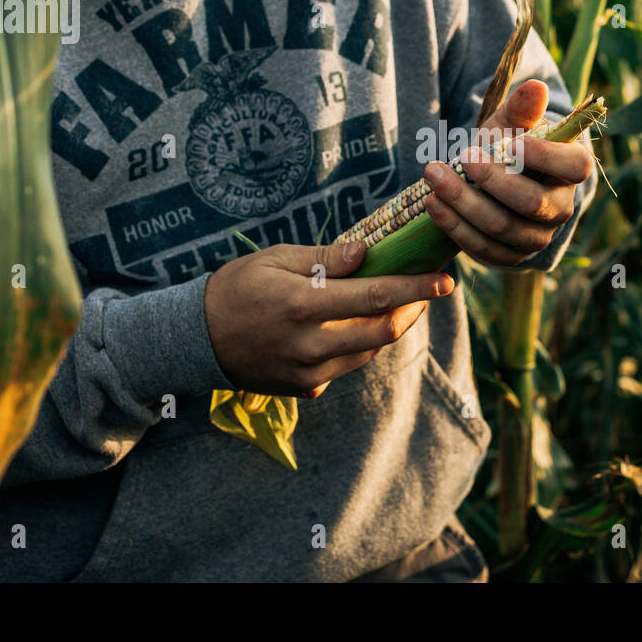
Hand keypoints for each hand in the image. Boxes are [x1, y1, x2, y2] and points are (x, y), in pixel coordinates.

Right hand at [204, 241, 452, 397]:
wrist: (196, 340)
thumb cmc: (238, 287)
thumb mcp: (275, 259)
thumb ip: (325, 258)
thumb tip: (368, 252)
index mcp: (304, 305)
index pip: (376, 296)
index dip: (417, 288)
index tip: (446, 280)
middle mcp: (311, 344)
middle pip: (383, 330)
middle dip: (414, 308)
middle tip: (429, 288)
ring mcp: (309, 372)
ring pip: (370, 349)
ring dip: (389, 326)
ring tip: (397, 301)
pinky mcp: (306, 389)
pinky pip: (348, 365)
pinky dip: (360, 343)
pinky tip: (356, 323)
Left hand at [420, 80, 593, 267]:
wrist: (492, 179)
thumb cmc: (507, 145)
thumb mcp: (511, 124)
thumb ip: (521, 108)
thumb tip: (535, 87)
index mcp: (570, 171)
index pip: (575, 167)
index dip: (547, 157)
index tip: (512, 143)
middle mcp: (560, 209)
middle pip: (531, 203)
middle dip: (492, 180)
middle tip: (461, 155)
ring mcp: (536, 238)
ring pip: (502, 228)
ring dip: (463, 203)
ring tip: (433, 176)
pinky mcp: (509, 256)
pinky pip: (483, 249)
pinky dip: (454, 227)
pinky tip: (432, 204)